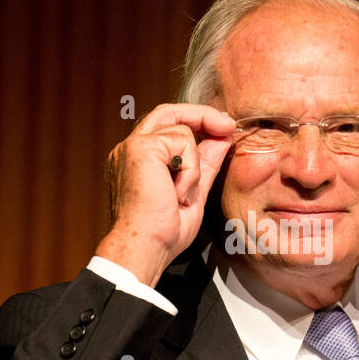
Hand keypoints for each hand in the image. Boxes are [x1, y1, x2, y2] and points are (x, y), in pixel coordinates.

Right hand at [97, 104, 234, 286]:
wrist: (145, 246)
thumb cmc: (163, 231)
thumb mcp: (193, 191)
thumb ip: (205, 163)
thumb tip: (222, 137)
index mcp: (138, 160)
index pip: (167, 127)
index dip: (196, 122)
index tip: (223, 129)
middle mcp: (130, 148)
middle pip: (169, 112)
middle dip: (203, 115)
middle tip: (228, 126)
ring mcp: (132, 145)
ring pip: (182, 132)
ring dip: (195, 166)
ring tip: (183, 195)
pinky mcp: (141, 147)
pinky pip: (183, 142)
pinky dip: (191, 170)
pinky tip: (178, 193)